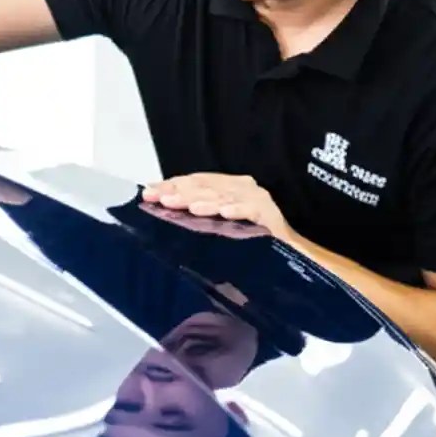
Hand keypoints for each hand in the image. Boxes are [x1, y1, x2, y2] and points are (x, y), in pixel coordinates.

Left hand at [141, 173, 293, 242]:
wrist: (287, 255)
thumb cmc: (246, 241)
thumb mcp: (215, 226)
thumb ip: (193, 215)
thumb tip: (159, 209)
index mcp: (226, 187)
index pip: (194, 181)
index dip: (171, 185)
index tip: (148, 194)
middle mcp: (240, 188)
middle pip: (206, 186)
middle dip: (180, 192)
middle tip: (160, 199)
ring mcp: (256, 199)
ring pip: (225, 196)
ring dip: (205, 200)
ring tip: (187, 206)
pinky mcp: (270, 215)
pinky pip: (251, 210)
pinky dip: (238, 210)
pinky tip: (224, 213)